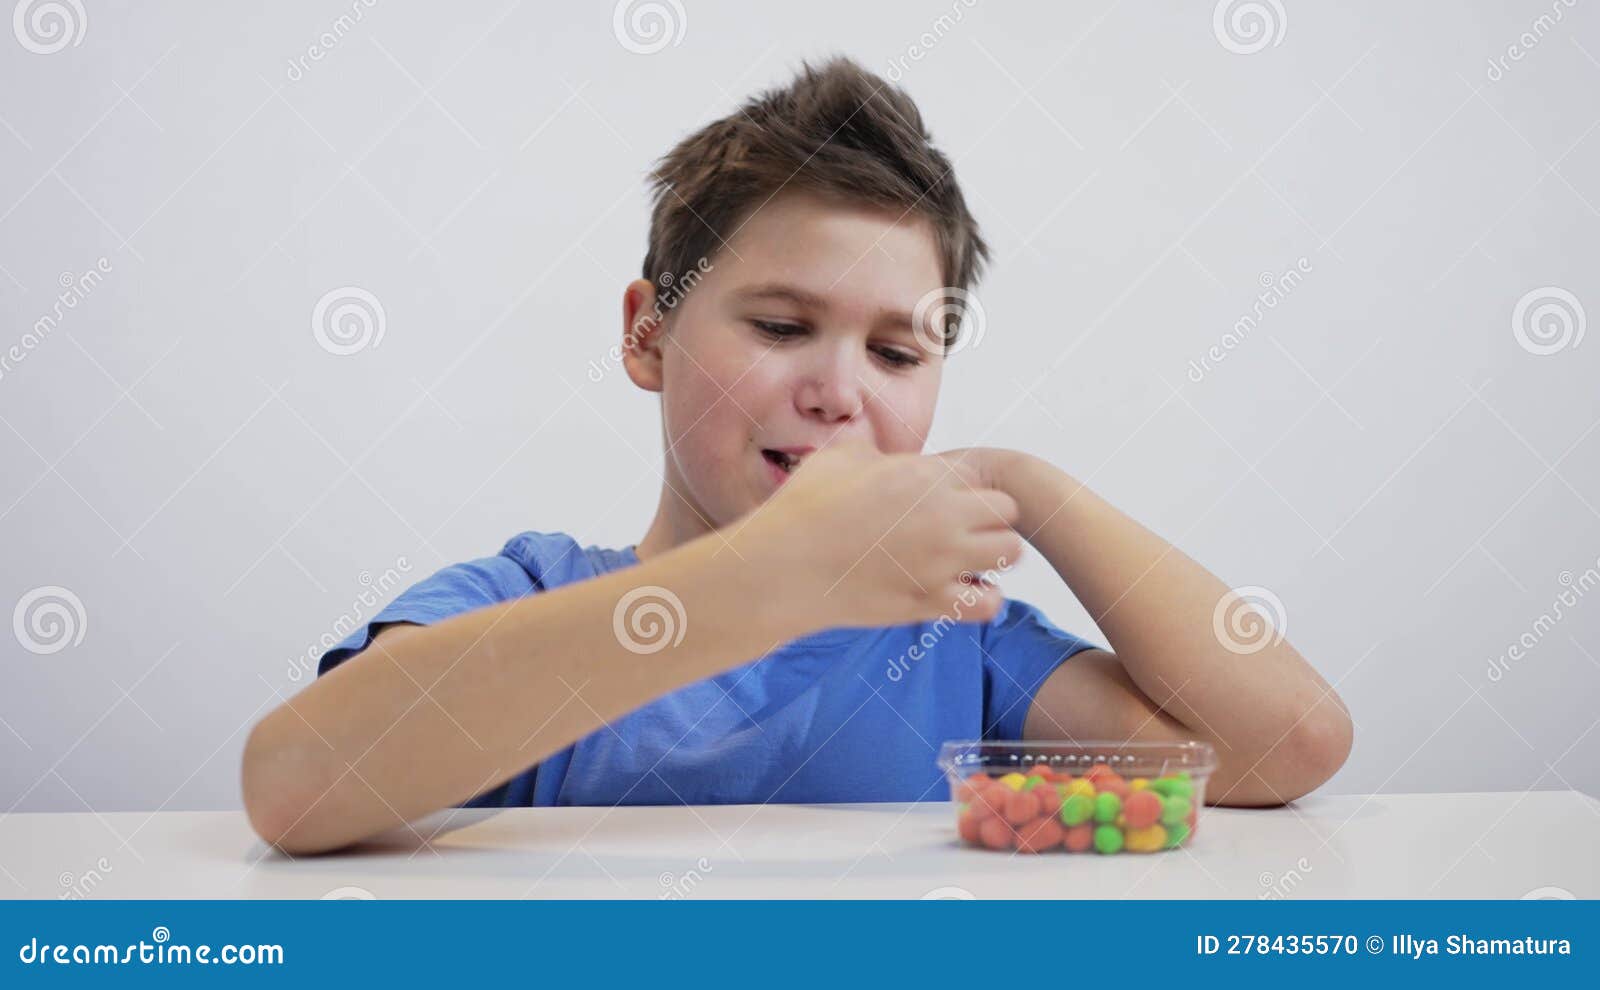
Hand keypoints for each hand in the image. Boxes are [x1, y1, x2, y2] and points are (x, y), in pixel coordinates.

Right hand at [728, 437, 1024, 630]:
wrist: (781, 568)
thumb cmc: (802, 509)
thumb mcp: (838, 456)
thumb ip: (875, 450)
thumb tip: (884, 453)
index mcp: (924, 475)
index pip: (981, 473)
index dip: (964, 486)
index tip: (941, 500)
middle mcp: (943, 516)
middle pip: (1007, 510)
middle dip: (988, 518)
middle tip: (958, 530)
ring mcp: (941, 561)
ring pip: (1009, 553)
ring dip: (991, 556)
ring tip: (962, 560)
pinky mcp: (930, 602)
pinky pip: (989, 603)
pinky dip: (979, 599)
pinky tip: (953, 592)